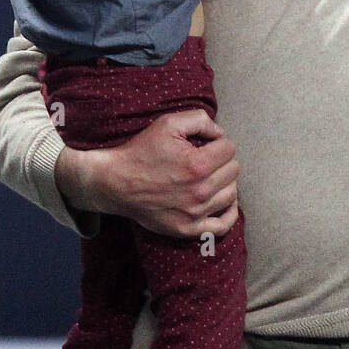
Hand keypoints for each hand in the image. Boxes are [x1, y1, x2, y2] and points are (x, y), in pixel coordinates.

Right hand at [55, 108, 239, 238]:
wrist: (115, 182)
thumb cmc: (141, 151)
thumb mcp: (168, 123)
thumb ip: (200, 120)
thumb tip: (221, 133)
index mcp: (197, 165)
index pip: (229, 149)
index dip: (218, 142)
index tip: (205, 144)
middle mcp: (199, 191)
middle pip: (233, 171)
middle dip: (222, 160)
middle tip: (206, 159)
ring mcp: (194, 213)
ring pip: (231, 194)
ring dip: (225, 182)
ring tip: (211, 176)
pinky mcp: (187, 229)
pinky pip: (223, 225)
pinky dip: (229, 212)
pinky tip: (224, 201)